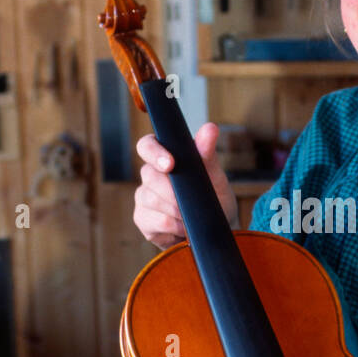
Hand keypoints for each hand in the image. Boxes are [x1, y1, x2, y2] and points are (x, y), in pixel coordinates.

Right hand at [133, 123, 238, 247]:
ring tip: (191, 215)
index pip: (147, 146)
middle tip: (191, 199)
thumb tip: (210, 128)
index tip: (170, 164)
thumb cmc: (212, 197)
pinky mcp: (143, 219)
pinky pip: (154, 221)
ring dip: (175, 210)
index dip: (154, 153)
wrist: (214, 228)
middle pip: (149, 175)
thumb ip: (208, 153)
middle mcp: (149, 175)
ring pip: (150, 199)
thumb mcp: (214, 175)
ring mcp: (143, 197)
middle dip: (172, 190)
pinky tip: (183, 227)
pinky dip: (173, 226)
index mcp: (163, 157)